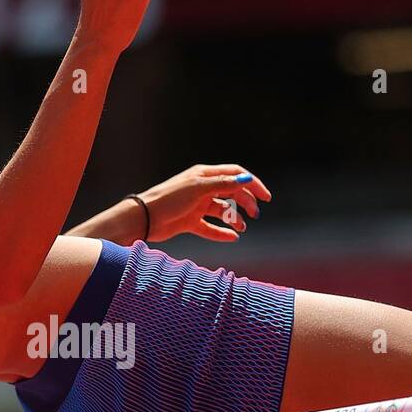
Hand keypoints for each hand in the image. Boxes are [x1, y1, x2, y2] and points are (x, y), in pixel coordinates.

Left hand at [137, 164, 271, 242]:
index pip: (235, 174)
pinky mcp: (190, 222)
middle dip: (246, 203)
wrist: (145, 218)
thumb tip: (246, 178)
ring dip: (234, 219)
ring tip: (240, 228)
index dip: (252, 184)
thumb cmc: (169, 198)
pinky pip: (210, 227)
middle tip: (255, 215)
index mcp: (204, 175)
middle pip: (232, 193)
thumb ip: (223, 184)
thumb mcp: (198, 189)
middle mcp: (202, 189)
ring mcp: (196, 206)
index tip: (266, 198)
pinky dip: (222, 232)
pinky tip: (233, 237)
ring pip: (222, 211)